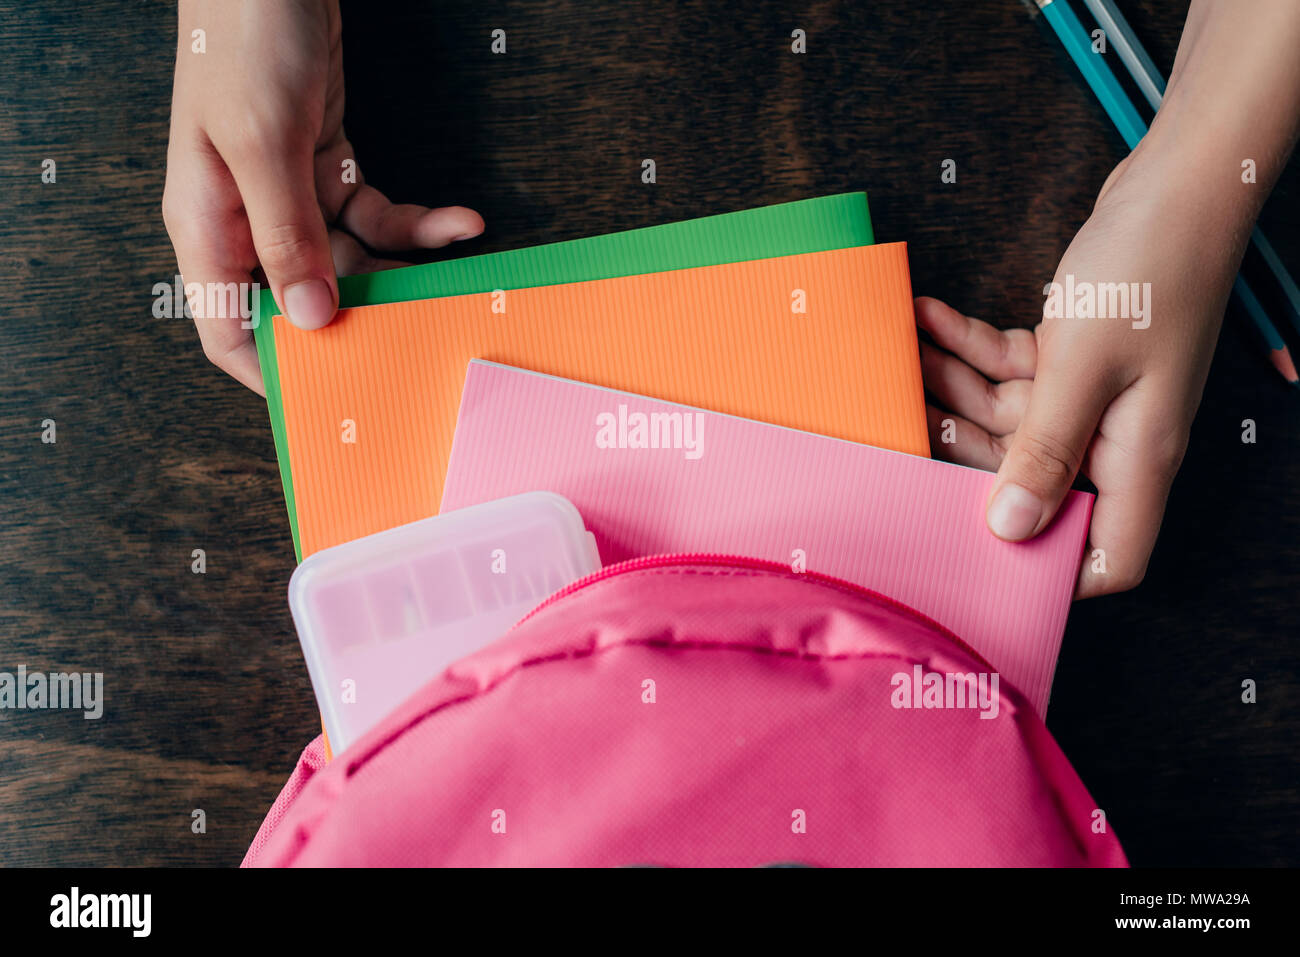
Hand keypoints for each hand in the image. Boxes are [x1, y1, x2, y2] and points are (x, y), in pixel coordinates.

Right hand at [162, 0, 482, 393]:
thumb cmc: (240, 39)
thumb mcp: (261, 144)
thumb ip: (286, 234)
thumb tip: (310, 317)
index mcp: (207, 227)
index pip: (228, 328)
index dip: (274, 371)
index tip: (331, 399)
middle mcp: (246, 220)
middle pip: (304, 300)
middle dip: (362, 321)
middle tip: (417, 346)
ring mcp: (288, 194)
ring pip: (351, 261)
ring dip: (406, 270)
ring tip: (455, 280)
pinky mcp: (326, 165)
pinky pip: (375, 214)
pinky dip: (418, 223)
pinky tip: (461, 224)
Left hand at [918, 153, 1239, 598]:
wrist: (1178, 183)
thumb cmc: (1148, 271)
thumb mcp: (1083, 368)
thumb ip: (1042, 451)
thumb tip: (1009, 529)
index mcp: (1136, 459)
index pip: (1108, 555)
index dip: (1055, 575)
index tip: (983, 569)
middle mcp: (1115, 436)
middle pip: (1030, 480)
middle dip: (963, 458)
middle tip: (898, 440)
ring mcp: (1094, 394)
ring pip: (1009, 418)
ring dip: (954, 388)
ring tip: (898, 365)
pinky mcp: (1074, 354)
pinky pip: (1011, 368)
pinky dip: (970, 347)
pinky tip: (926, 318)